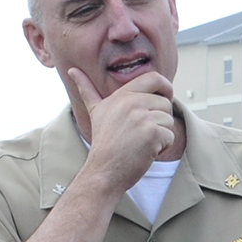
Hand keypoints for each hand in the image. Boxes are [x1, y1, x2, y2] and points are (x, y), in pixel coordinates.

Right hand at [66, 67, 175, 192]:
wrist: (103, 171)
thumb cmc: (104, 143)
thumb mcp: (95, 111)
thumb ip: (87, 89)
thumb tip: (72, 70)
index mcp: (122, 95)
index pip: (154, 77)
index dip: (166, 86)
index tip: (165, 98)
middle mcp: (131, 102)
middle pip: (166, 102)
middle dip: (161, 120)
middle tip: (141, 134)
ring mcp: (142, 117)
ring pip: (169, 120)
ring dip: (161, 135)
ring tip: (140, 143)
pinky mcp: (152, 133)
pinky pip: (170, 136)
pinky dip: (162, 147)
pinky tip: (145, 152)